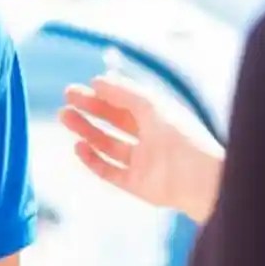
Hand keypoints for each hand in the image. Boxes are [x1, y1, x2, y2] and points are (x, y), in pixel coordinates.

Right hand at [59, 73, 223, 222]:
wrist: (200, 178)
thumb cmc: (180, 135)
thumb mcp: (150, 104)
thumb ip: (122, 92)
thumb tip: (96, 80)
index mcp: (158, 118)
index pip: (125, 104)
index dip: (103, 95)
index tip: (81, 88)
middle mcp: (150, 139)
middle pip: (114, 122)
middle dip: (90, 111)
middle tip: (66, 101)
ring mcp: (143, 163)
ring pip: (108, 145)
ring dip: (86, 131)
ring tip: (65, 117)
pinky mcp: (136, 184)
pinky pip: (109, 171)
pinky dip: (92, 159)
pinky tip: (78, 146)